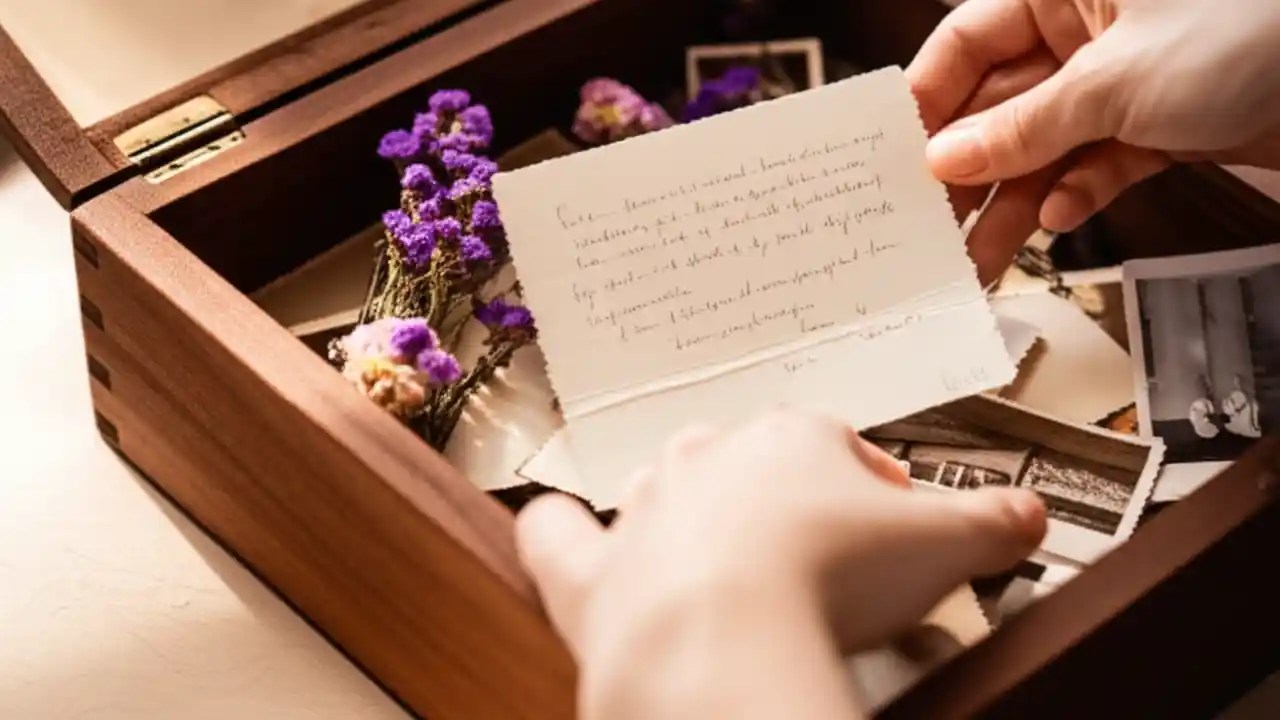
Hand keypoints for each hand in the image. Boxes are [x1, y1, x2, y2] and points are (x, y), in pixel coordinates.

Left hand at [516, 409, 1046, 719]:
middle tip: (823, 555)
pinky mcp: (593, 573)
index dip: (874, 486)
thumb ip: (994, 521)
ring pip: (663, 492)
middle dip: (786, 502)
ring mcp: (645, 512)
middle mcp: (709, 462)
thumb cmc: (824, 577)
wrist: (721, 636)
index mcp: (790, 441)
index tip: (896, 521)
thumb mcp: (946, 543)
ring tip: (725, 564)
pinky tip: (566, 530)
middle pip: (752, 466)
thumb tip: (1025, 514)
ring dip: (688, 516)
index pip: (839, 447)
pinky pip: (557, 532)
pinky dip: (559, 531)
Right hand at [908, 0, 1279, 282]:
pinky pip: (1093, 163)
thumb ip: (1023, 127)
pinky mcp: (1156, 124)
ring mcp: (1122, 82)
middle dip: (968, 170)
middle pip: (999, 106)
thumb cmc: (1257, 33)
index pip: (965, 43)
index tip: (894, 161)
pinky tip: (1064, 218)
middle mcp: (1086, 32)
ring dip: (1014, 202)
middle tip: (930, 227)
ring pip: (1043, 147)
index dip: (927, 103)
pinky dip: (1077, 193)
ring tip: (983, 259)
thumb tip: (946, 157)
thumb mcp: (1117, 82)